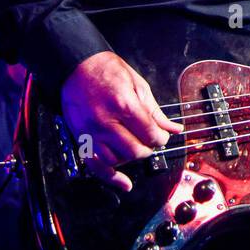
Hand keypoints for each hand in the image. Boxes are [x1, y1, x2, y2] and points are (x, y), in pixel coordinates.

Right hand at [61, 51, 182, 191]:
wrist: (76, 66)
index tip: (162, 136)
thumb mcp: (138, 84)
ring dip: (131, 159)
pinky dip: (111, 178)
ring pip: (117, 161)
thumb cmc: (106, 71)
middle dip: (148, 149)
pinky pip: (95, 166)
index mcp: (124, 105)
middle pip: (135, 151)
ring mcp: (91, 132)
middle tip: (150, 142)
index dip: (161, 138)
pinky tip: (124, 184)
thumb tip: (173, 128)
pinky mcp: (81, 138)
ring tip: (135, 148)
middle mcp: (106, 122)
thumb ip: (154, 110)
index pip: (150, 134)